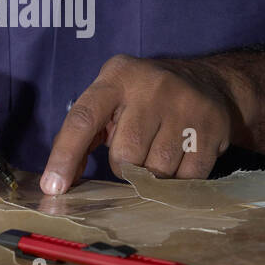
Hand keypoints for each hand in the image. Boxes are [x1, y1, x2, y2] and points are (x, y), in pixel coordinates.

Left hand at [40, 54, 238, 194]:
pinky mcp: (211, 125)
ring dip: (154, 174)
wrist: (208, 81)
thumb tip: (57, 183)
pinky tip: (182, 157)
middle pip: (125, 155)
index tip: (52, 187)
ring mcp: (185, 105)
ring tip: (159, 152)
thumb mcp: (110, 100)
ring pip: (157, 170)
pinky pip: (188, 177)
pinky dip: (181, 179)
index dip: (64, 156)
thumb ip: (83, 137)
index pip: (83, 119)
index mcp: (116, 78)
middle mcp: (151, 87)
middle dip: (125, 165)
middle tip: (136, 150)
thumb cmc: (144, 99)